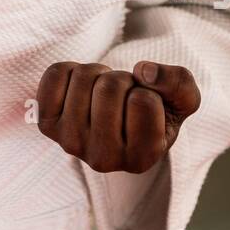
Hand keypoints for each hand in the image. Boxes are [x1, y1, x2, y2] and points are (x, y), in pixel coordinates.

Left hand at [35, 60, 200, 173]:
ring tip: (103, 94)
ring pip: (84, 77)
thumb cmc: (154, 110)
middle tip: (123, 96)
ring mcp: (71, 142)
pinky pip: (55, 74)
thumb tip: (144, 72)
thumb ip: (179, 83)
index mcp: (141, 159)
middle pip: (109, 87)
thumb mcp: (182, 99)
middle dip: (122, 79)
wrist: (119, 118)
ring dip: (98, 73)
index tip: (144, 105)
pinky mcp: (47, 123)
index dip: (147, 91)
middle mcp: (103, 160)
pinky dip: (70, 69)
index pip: (143, 101)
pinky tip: (80, 90)